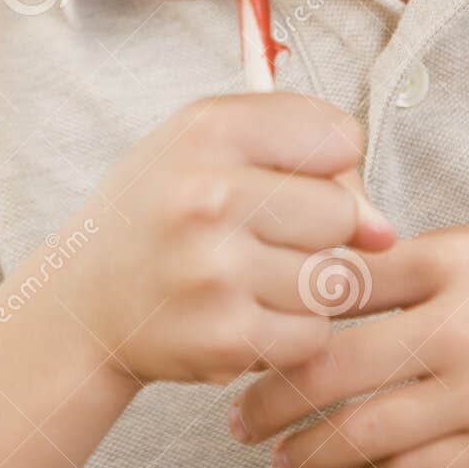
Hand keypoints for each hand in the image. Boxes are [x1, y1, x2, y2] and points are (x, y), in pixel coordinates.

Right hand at [63, 92, 395, 386]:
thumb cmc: (160, 214)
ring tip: (251, 278)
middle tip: (262, 237)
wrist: (83, 304)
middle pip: (341, 213)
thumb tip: (385, 232)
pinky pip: (313, 334)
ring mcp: (216, 270)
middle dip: (319, 232)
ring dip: (306, 287)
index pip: (339, 136)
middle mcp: (209, 194)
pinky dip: (291, 333)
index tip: (286, 179)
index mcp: (208, 129)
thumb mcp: (208, 149)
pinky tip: (245, 315)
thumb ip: (304, 158)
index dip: (327, 164)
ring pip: (332, 280)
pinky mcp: (225, 338)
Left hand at [229, 207, 468, 467]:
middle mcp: (457, 328)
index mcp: (452, 261)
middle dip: (268, 394)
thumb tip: (352, 263)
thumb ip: (430, 252)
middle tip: (236, 410)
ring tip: (276, 453)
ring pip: (361, 431)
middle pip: (329, 364)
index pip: (337, 279)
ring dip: (304, 448)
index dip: (279, 302)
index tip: (248, 318)